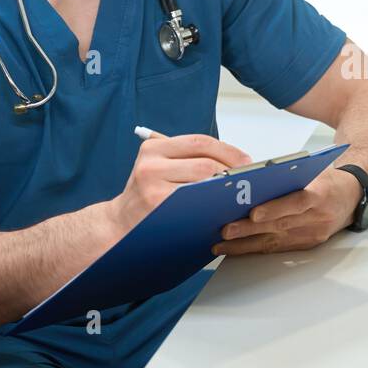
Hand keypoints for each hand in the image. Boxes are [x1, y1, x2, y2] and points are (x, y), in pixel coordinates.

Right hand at [110, 133, 252, 234]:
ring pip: (203, 182)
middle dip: (232, 172)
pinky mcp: (157, 207)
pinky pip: (195, 203)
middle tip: (249, 181)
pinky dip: (214, 205)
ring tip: (240, 193)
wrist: (118, 225)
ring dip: (226, 189)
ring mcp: (152, 187)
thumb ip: (186, 159)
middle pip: (206, 163)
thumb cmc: (146, 196)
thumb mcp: (157, 168)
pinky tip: (224, 208)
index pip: (200, 142)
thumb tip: (235, 160)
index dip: (229, 151)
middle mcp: (150, 164)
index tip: (247, 161)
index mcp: (154, 148)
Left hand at [212, 166, 361, 256]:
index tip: (253, 213)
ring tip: (222, 244)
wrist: (352, 198)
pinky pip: (278, 248)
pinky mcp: (307, 245)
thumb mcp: (311, 171)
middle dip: (249, 229)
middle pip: (280, 225)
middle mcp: (317, 217)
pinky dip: (255, 248)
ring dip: (246, 244)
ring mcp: (312, 234)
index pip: (297, 202)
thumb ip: (284, 177)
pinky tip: (236, 249)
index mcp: (321, 193)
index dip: (275, 209)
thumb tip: (247, 181)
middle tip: (225, 230)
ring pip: (275, 240)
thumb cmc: (327, 181)